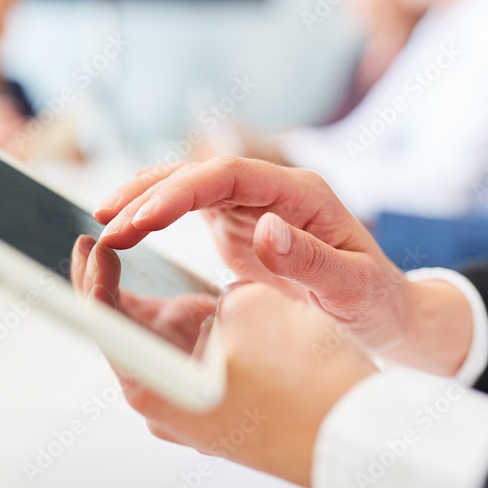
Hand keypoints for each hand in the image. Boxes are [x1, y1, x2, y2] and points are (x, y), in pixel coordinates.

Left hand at [70, 234, 376, 487]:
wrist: (360, 440)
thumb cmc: (306, 380)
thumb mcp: (253, 306)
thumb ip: (217, 297)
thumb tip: (218, 307)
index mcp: (155, 384)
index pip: (103, 319)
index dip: (95, 271)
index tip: (99, 235)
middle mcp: (164, 406)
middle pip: (126, 335)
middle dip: (119, 284)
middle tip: (111, 238)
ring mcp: (191, 414)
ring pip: (162, 348)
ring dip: (157, 305)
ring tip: (150, 261)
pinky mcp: (218, 413)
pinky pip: (193, 363)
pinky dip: (191, 328)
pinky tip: (196, 298)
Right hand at [93, 156, 472, 375]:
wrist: (385, 312)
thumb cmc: (375, 302)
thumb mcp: (352, 288)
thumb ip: (311, 261)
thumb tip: (265, 228)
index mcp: (301, 195)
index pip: (227, 176)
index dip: (179, 192)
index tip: (140, 218)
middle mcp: (274, 191)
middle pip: (199, 175)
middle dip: (148, 195)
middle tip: (104, 224)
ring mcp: (255, 206)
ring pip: (188, 187)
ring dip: (144, 199)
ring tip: (102, 221)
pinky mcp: (241, 225)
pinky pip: (190, 209)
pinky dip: (157, 214)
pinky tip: (128, 227)